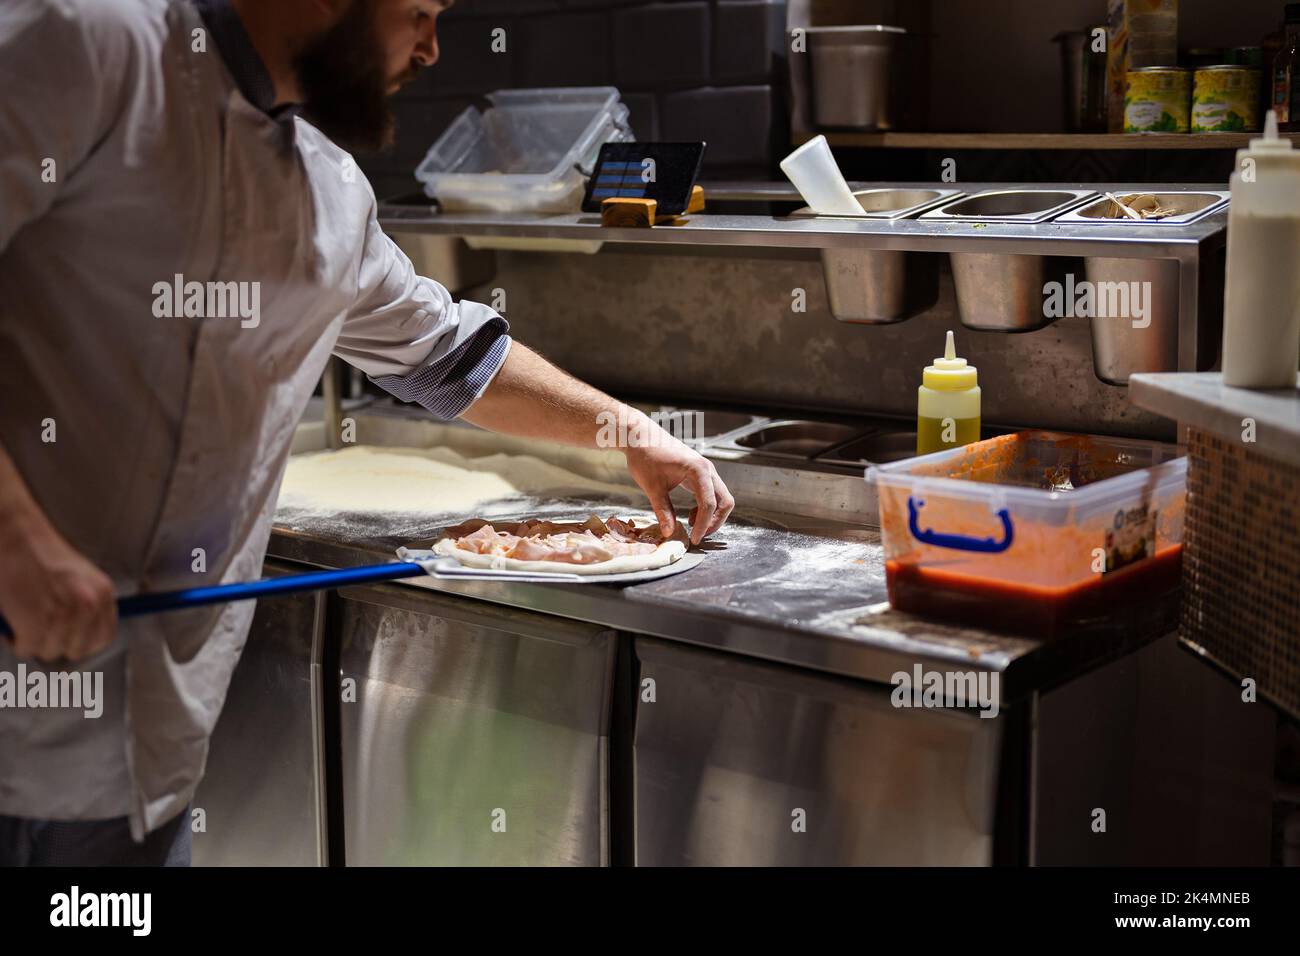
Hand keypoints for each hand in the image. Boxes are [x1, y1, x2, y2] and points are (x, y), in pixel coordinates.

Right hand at [0, 509, 116, 663]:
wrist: (16, 535)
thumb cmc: (42, 554)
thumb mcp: (81, 577)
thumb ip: (88, 604)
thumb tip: (81, 634)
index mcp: (103, 594)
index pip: (104, 639)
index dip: (84, 643)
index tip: (69, 640)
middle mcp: (88, 606)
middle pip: (76, 650)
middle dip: (57, 643)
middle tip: (41, 630)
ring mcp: (62, 615)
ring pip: (50, 652)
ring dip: (35, 642)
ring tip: (25, 623)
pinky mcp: (34, 621)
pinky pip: (27, 649)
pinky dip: (17, 642)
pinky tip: (13, 627)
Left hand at [623, 417, 734, 544]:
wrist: (641, 437)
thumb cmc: (646, 457)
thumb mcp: (652, 487)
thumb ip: (662, 510)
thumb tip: (669, 532)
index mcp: (698, 470)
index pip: (709, 504)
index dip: (703, 524)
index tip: (694, 539)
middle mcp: (707, 470)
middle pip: (725, 501)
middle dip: (715, 522)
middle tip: (698, 535)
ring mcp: (706, 471)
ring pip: (721, 498)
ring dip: (712, 515)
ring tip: (691, 525)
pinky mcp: (700, 473)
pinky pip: (712, 494)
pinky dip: (706, 508)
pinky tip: (690, 514)